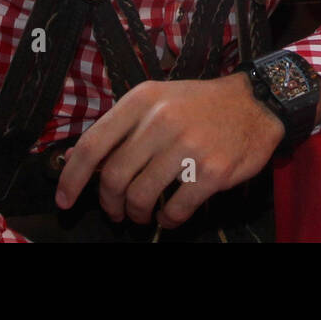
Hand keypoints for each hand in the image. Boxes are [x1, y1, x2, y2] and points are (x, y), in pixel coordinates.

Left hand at [54, 72, 284, 228]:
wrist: (255, 104)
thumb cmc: (199, 105)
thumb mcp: (159, 99)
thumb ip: (126, 126)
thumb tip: (91, 168)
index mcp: (142, 101)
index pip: (93, 144)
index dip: (72, 178)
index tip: (65, 200)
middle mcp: (161, 121)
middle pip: (114, 177)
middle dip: (109, 203)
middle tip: (116, 211)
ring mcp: (188, 146)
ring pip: (141, 196)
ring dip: (136, 214)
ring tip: (142, 214)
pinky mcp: (212, 170)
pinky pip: (175, 209)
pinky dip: (167, 220)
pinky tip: (169, 216)